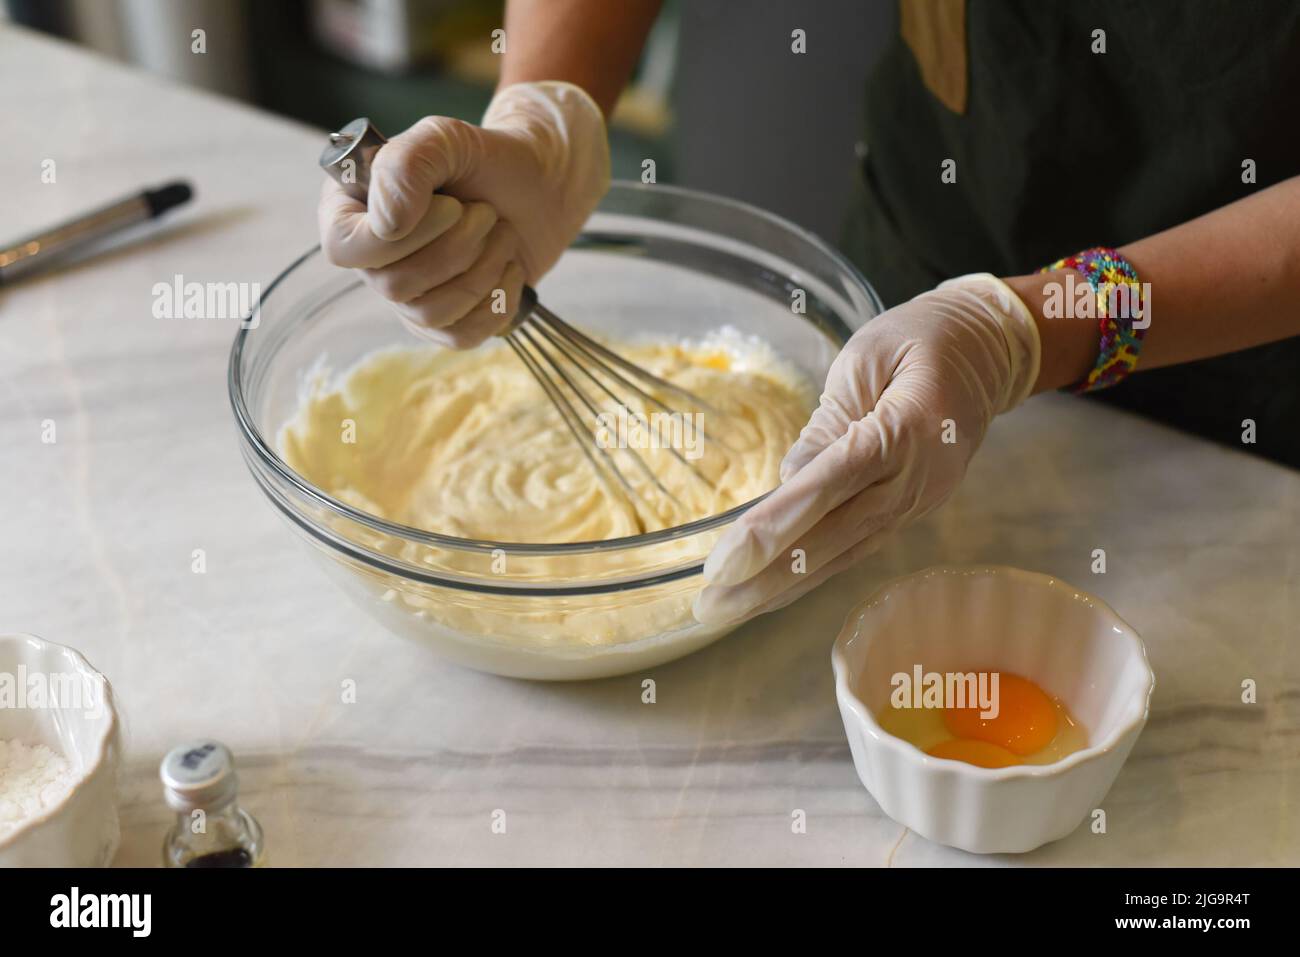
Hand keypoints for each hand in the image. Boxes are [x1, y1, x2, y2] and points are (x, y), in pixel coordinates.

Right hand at [318, 81, 609, 347]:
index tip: (451, 205)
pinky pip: (460, 335)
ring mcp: (408, 296)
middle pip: (394, 285)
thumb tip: (386, 224)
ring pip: (430, 313)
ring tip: (502, 234)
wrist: (542, 188)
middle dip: (457, 247)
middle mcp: (372, 259)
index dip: (401, 237)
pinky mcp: (445, 322)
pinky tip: (509, 268)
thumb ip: (406, 164)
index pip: (345, 248)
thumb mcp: (446, 139)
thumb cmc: (487, 160)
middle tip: (486, 212)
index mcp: (352, 210)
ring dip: (482, 270)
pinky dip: (497, 302)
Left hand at [692, 274, 1040, 624]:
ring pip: (843, 554)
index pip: (831, 484)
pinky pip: (855, 548)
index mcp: (906, 428)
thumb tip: (788, 482)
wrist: (989, 351)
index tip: (726, 562)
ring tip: (724, 612)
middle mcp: (914, 478)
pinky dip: (811, 575)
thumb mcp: (867, 359)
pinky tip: (769, 594)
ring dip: (781, 589)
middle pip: (832, 538)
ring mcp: (917, 501)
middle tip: (708, 608)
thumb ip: (828, 424)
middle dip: (766, 578)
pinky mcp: (911, 511)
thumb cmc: (922, 338)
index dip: (777, 526)